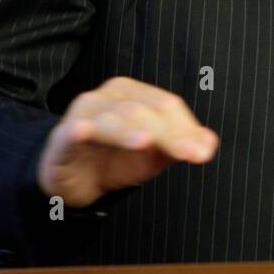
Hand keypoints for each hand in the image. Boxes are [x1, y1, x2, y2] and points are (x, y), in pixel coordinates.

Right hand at [37, 75, 218, 206]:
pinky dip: (80, 129)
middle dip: (169, 133)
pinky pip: (73, 130)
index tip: (203, 152)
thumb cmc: (114, 160)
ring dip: (129, 129)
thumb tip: (210, 143)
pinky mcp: (64, 135)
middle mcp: (110, 96)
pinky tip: (84, 132)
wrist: (73, 179)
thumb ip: (178, 145)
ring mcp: (85, 113)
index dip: (186, 128)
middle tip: (189, 154)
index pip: (166, 105)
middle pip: (145, 111)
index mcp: (133, 94)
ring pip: (113, 118)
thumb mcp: (151, 156)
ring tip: (146, 142)